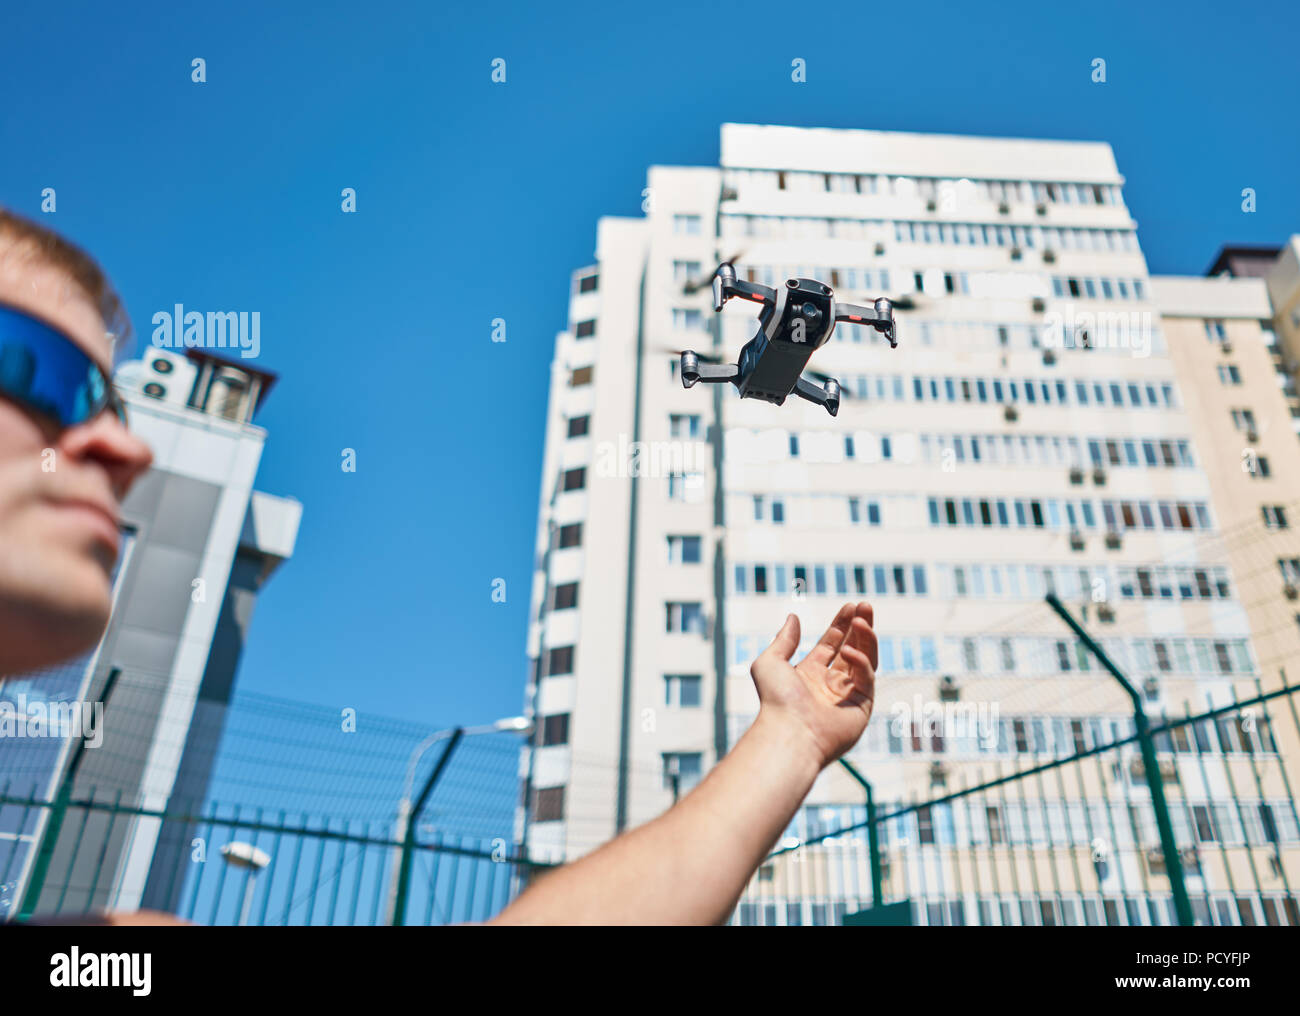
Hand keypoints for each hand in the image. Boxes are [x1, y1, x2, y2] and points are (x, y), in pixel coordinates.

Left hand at [749, 602, 877, 768]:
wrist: (788, 732)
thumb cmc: (775, 700)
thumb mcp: (770, 662)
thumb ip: (784, 640)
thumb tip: (793, 617)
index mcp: (810, 674)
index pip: (832, 644)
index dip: (842, 624)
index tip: (851, 606)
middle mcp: (830, 684)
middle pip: (852, 648)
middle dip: (860, 627)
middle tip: (866, 605)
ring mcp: (848, 696)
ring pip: (865, 660)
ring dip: (866, 638)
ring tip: (863, 619)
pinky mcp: (862, 707)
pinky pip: (866, 678)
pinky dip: (861, 661)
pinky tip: (848, 651)